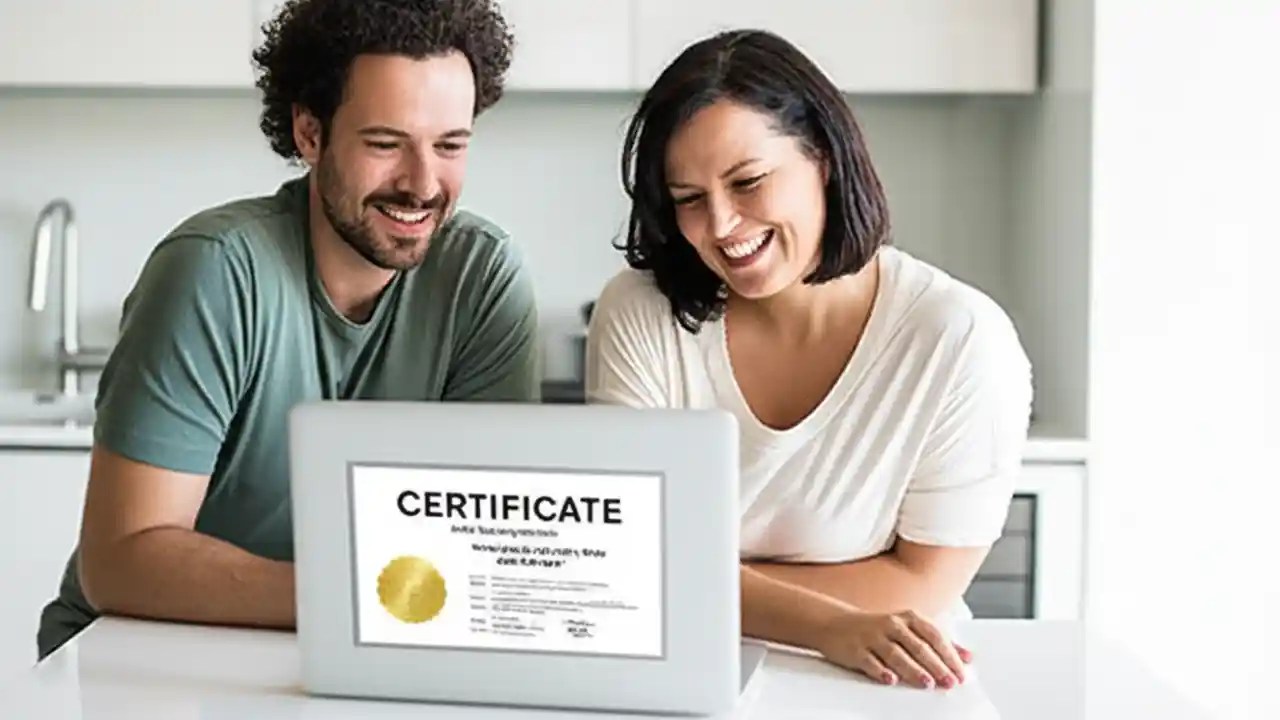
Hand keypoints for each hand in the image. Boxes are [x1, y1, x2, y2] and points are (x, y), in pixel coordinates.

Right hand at [811, 608, 971, 689]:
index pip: (933, 635)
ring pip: (896, 654)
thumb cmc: (877, 628)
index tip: (960, 672)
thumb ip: (937, 642)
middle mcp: (891, 625)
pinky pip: (869, 661)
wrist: (834, 623)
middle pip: (917, 646)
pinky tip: (890, 679)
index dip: (948, 654)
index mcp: (907, 619)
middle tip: (949, 681)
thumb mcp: (908, 629)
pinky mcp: (855, 649)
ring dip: (913, 669)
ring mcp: (872, 637)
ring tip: (926, 682)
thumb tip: (967, 657)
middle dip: (935, 665)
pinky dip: (880, 671)